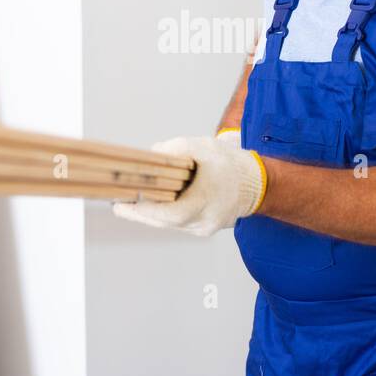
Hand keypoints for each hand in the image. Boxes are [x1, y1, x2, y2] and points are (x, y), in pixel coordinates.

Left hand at [111, 130, 266, 235]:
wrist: (258, 184)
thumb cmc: (231, 164)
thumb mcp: (201, 146)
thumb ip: (172, 150)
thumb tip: (149, 158)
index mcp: (205, 201)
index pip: (168, 213)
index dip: (142, 210)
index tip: (121, 203)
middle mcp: (204, 221)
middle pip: (163, 222)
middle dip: (138, 212)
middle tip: (117, 204)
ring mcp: (203, 228)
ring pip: (168, 224)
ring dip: (149, 213)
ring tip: (128, 201)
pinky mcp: (202, 229)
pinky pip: (176, 223)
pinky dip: (163, 213)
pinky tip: (151, 203)